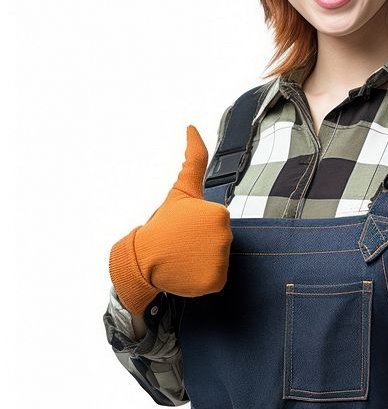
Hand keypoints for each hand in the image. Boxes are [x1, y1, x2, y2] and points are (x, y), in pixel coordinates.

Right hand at [109, 125, 232, 315]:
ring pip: (220, 261)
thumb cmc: (163, 222)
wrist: (141, 258)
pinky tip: (187, 273)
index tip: (185, 228)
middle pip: (222, 242)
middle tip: (183, 244)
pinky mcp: (215, 282)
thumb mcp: (182, 189)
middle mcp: (224, 236)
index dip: (202, 227)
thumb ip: (194, 158)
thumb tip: (191, 125)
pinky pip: (216, 281)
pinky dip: (202, 281)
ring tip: (184, 257)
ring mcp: (220, 260)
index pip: (221, 224)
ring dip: (203, 262)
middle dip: (204, 244)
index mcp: (219, 213)